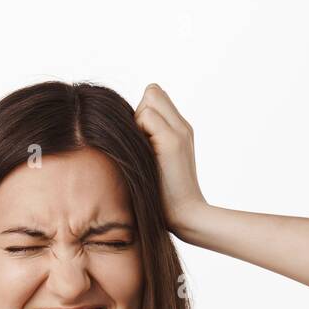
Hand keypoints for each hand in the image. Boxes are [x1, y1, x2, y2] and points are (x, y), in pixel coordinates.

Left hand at [134, 84, 208, 236]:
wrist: (185, 215)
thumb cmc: (161, 196)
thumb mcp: (152, 162)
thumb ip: (146, 139)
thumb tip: (122, 124)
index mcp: (179, 130)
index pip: (155, 96)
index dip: (144, 112)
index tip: (142, 140)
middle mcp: (182, 126)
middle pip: (152, 92)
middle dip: (141, 113)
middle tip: (144, 147)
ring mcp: (180, 131)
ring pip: (149, 100)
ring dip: (139, 123)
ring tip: (146, 153)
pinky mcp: (173, 140)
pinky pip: (146, 116)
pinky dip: (140, 131)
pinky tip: (146, 156)